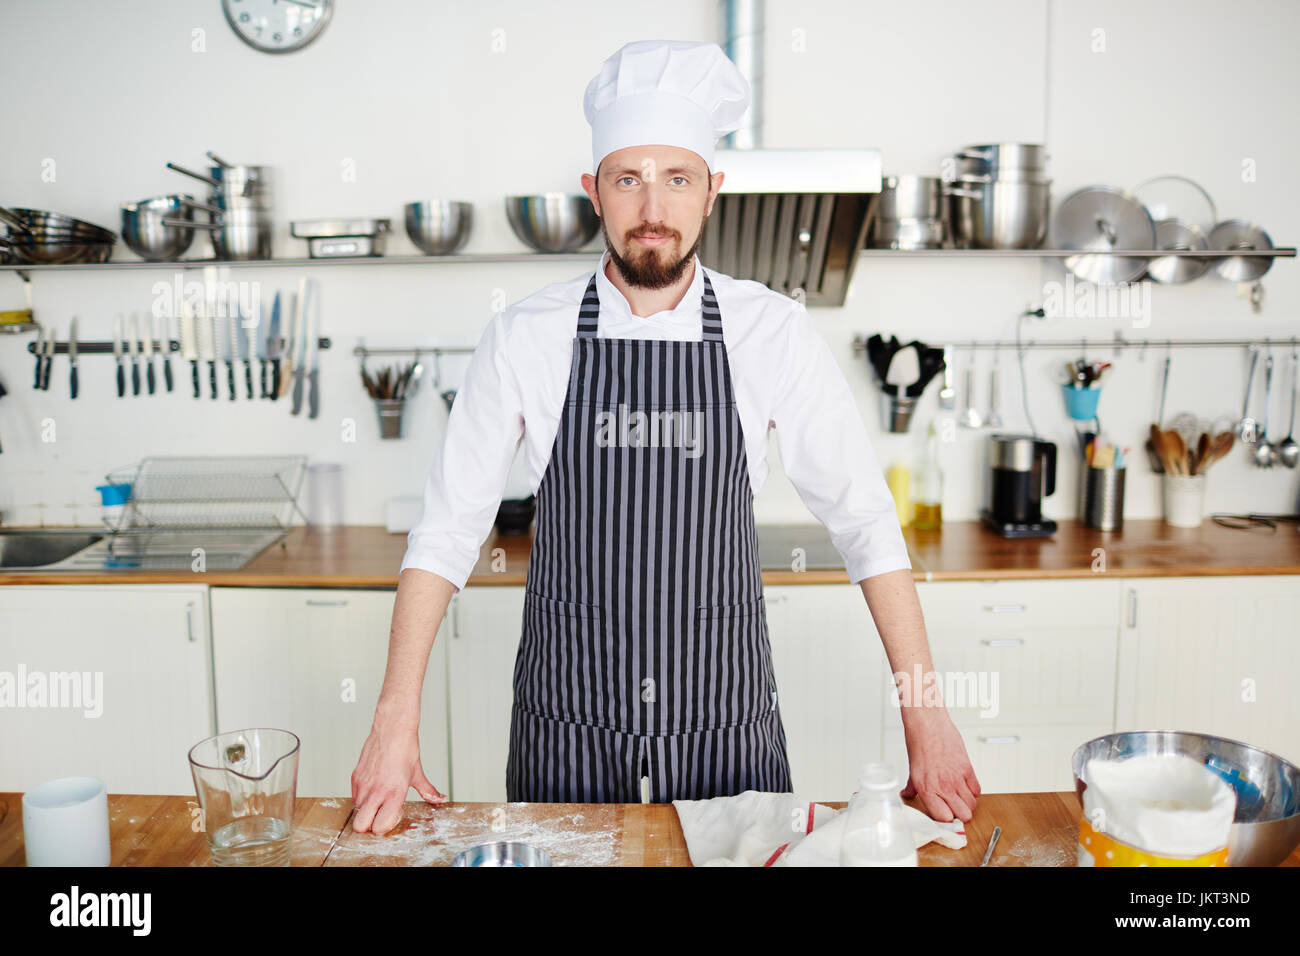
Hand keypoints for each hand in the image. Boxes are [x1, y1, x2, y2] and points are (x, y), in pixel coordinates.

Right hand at [350, 714, 445, 834]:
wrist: (393, 729)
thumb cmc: (405, 749)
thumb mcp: (417, 773)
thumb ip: (428, 791)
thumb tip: (440, 800)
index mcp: (394, 793)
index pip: (379, 826)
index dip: (384, 825)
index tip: (392, 816)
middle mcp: (376, 791)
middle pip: (360, 826)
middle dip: (369, 825)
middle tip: (380, 814)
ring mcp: (363, 784)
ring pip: (357, 810)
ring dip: (366, 809)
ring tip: (379, 797)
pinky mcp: (355, 776)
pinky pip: (354, 796)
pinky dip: (362, 796)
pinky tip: (373, 787)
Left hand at [898, 707, 979, 822]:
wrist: (928, 724)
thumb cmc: (919, 743)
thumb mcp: (913, 768)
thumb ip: (912, 786)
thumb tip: (907, 796)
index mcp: (927, 788)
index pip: (943, 817)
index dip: (945, 818)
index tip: (943, 814)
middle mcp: (943, 786)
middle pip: (963, 815)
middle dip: (960, 814)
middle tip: (954, 807)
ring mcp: (957, 778)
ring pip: (972, 804)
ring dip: (967, 803)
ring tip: (959, 796)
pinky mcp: (967, 768)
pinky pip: (977, 789)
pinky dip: (972, 790)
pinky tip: (964, 785)